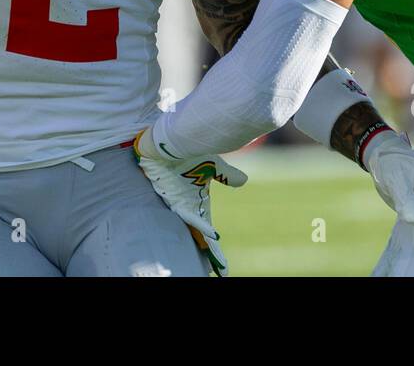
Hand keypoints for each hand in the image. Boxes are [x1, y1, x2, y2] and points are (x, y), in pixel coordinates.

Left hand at [132, 128, 247, 275]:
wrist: (170, 141)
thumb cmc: (188, 153)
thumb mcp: (213, 166)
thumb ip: (226, 176)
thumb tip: (243, 181)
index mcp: (195, 203)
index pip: (206, 230)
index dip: (214, 247)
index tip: (221, 265)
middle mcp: (187, 208)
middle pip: (200, 236)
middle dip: (209, 254)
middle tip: (218, 271)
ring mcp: (180, 204)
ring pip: (194, 231)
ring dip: (205, 244)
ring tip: (215, 263)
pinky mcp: (174, 198)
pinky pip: (188, 215)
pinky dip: (200, 225)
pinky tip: (211, 236)